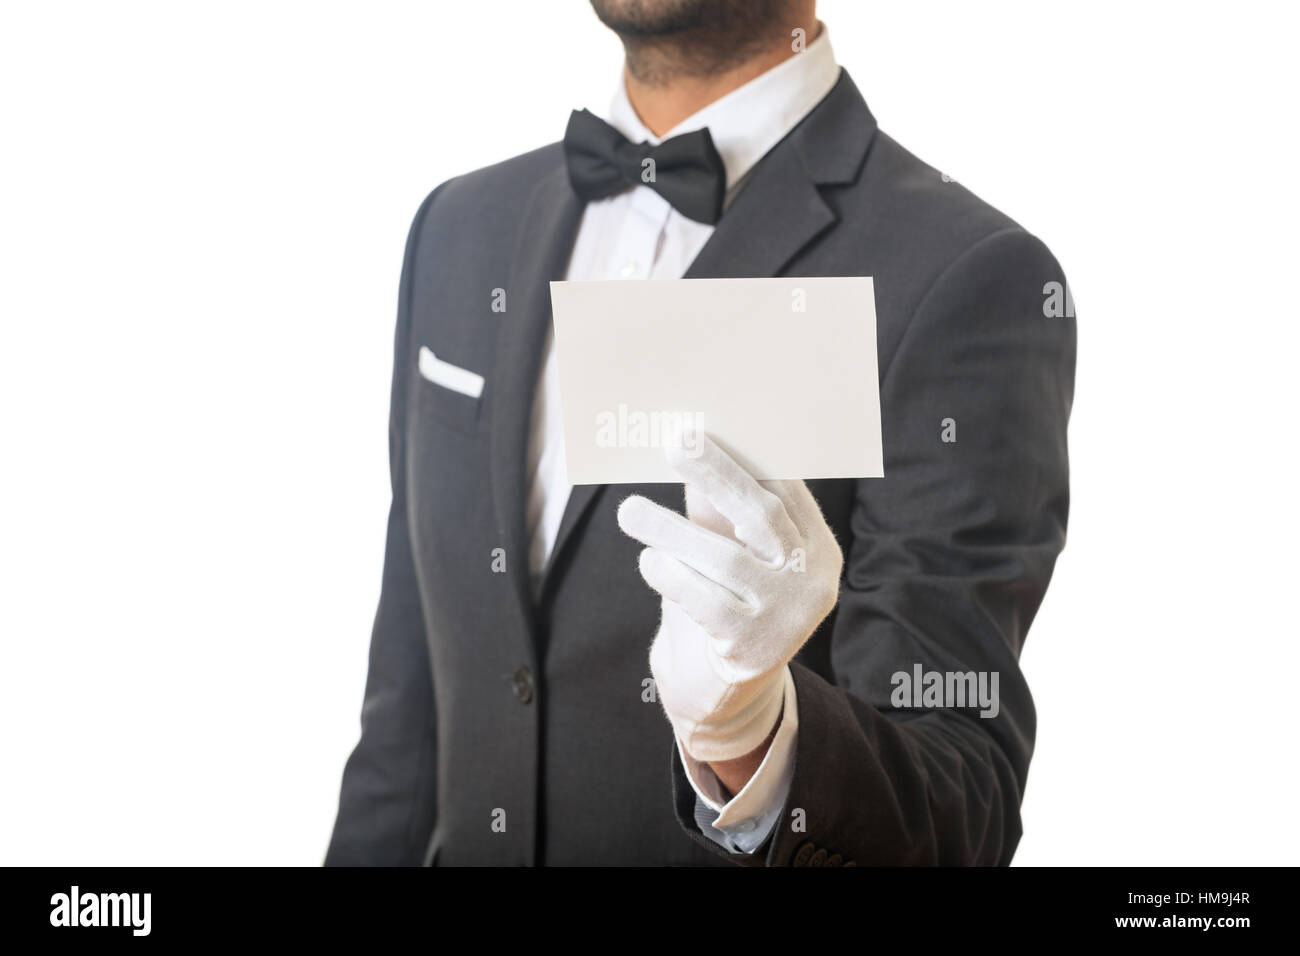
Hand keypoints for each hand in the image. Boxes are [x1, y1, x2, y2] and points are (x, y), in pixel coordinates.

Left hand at [617, 434, 842, 762]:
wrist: (725, 696)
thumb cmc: (725, 604)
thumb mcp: (730, 555)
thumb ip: (717, 510)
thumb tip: (689, 445)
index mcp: (817, 548)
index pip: (785, 490)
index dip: (745, 456)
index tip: (706, 424)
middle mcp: (813, 581)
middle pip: (761, 514)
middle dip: (716, 472)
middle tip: (675, 441)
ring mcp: (787, 617)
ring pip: (725, 558)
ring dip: (671, 530)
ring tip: (630, 512)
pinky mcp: (754, 649)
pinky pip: (706, 601)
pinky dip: (672, 576)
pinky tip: (649, 562)